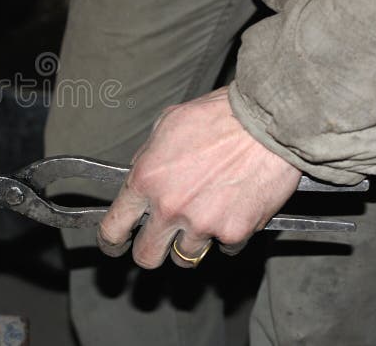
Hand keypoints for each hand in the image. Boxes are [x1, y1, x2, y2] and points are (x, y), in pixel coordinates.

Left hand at [98, 87, 301, 268]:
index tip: (116, 245)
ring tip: (202, 219)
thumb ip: (147, 157)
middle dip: (150, 252)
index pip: (113, 228)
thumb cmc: (216, 117)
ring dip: (190, 244)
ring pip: (186, 258)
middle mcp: (170, 208)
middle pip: (147, 257)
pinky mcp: (235, 232)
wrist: (264, 122)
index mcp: (146, 180)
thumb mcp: (166, 126)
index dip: (111, 241)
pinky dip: (227, 237)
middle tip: (158, 242)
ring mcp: (203, 224)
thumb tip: (139, 175)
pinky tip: (232, 211)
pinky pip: (224, 248)